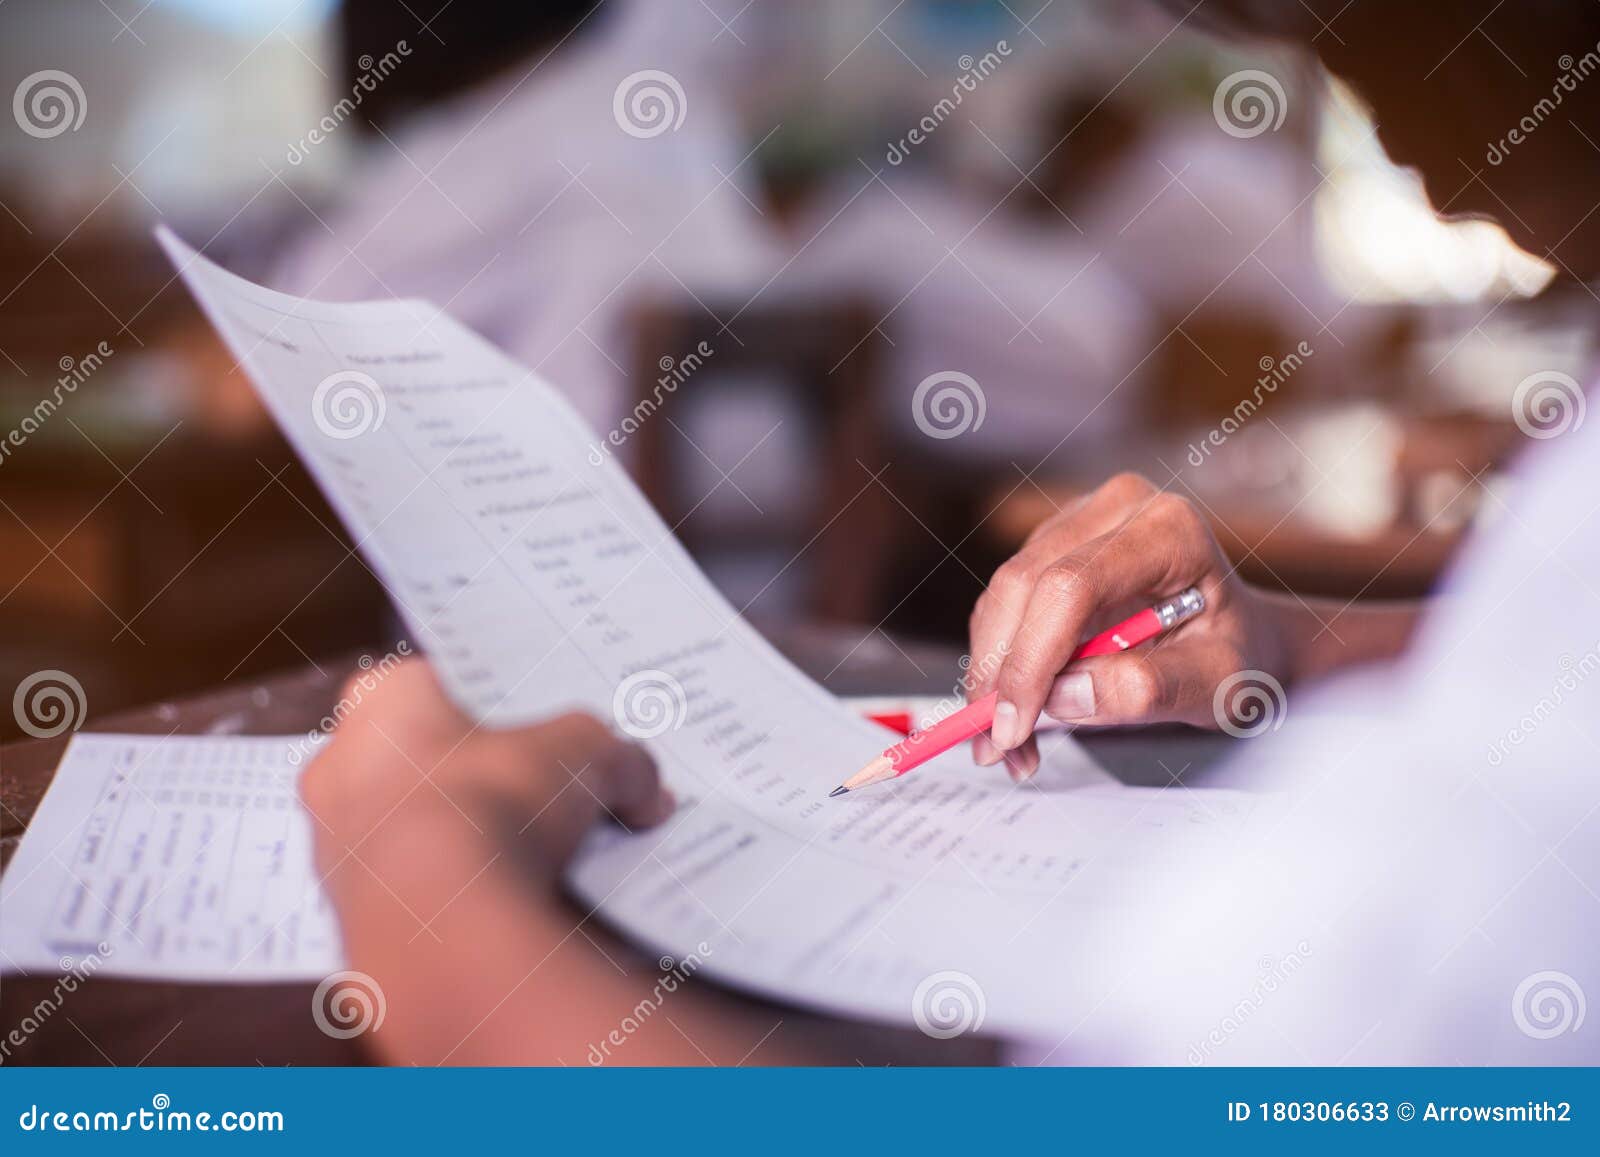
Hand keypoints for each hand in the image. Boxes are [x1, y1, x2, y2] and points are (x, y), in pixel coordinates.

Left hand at [300, 659, 673, 880]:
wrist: (446, 923)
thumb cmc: (491, 804)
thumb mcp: (585, 755)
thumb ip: (618, 760)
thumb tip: (648, 792)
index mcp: (384, 700)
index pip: (443, 684)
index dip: (501, 705)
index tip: (544, 725)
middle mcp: (342, 766)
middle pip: (431, 761)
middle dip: (491, 779)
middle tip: (554, 792)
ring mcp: (338, 847)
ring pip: (420, 832)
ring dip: (476, 843)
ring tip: (548, 858)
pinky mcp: (353, 916)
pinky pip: (418, 895)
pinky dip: (462, 899)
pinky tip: (517, 908)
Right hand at [968, 473, 1299, 778]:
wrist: (1239, 635)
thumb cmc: (1235, 654)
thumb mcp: (1215, 685)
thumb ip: (1148, 689)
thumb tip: (1064, 695)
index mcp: (1168, 531)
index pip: (1071, 586)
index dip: (1031, 658)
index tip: (1014, 726)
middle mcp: (1117, 510)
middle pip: (1022, 585)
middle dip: (1000, 673)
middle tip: (1000, 745)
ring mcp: (1079, 520)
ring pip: (1002, 598)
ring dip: (993, 674)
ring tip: (1017, 739)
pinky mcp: (1052, 544)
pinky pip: (1004, 604)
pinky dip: (1001, 662)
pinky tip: (1022, 705)